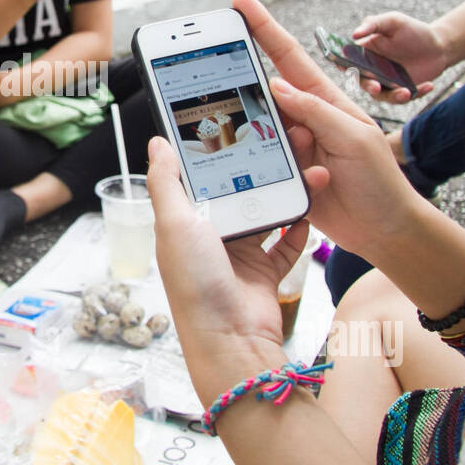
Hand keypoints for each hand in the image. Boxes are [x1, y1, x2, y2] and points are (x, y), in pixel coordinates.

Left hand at [148, 137, 308, 362]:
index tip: (232, 124)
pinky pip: (285, 245)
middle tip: (278, 141)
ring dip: (281, 194)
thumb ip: (166, 182)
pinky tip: (307, 207)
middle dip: (256, 170)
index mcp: (184, 225)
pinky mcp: (265, 274)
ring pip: (264, 214)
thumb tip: (158, 142)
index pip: (197, 181)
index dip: (212, 155)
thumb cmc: (195, 283)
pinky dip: (297, 229)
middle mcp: (210, 239)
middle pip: (235, 194)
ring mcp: (239, 257)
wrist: (230, 340)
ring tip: (299, 167)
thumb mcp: (174, 224)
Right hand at [233, 0, 421, 258]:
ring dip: (267, 142)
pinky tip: (303, 180)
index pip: (288, 56)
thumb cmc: (380, 181)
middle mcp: (306, 119)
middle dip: (246, 85)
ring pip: (259, 130)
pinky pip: (263, 162)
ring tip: (308, 161)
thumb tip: (276, 85)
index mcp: (325, 101)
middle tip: (230, 82)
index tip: (240, 2)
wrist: (386, 230)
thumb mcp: (353, 139)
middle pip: (264, 90)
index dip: (264, 27)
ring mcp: (294, 146)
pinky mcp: (287, 173)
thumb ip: (316, 111)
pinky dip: (272, 169)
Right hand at [349, 11, 443, 102]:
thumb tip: (354, 34)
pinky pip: (406, 98)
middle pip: (364, 83)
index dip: (342, 65)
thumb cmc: (412, 30)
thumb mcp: (393, 21)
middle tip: (376, 86)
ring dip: (394, 97)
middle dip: (369, 87)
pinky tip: (429, 85)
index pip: (347, 62)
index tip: (345, 68)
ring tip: (407, 92)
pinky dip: (417, 93)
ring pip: (384, 96)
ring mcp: (387, 84)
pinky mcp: (403, 92)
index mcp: (364, 55)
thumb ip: (373, 24)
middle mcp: (372, 72)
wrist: (438, 45)